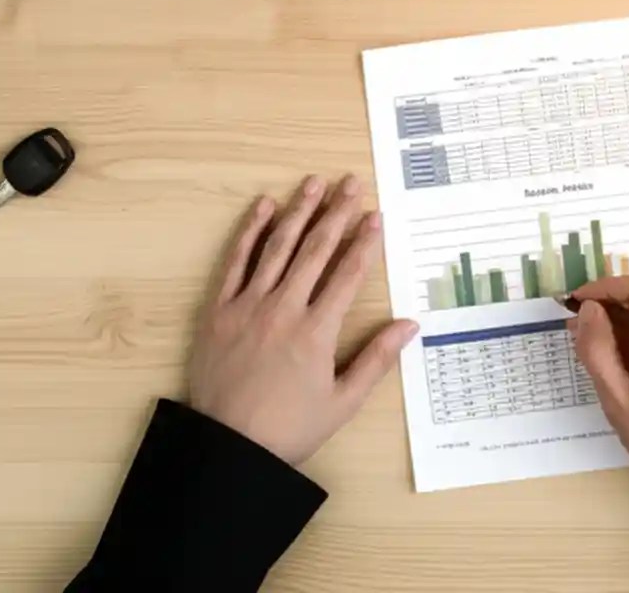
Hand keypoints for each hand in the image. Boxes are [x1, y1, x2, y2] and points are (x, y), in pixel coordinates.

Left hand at [189, 174, 418, 465]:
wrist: (227, 445)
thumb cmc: (290, 428)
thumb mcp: (343, 401)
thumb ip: (376, 359)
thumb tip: (410, 325)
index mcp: (317, 331)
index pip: (347, 274)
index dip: (364, 242)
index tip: (375, 216)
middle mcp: (284, 309)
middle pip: (315, 250)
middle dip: (336, 213)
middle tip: (351, 183)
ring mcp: (248, 306)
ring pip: (277, 247)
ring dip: (298, 212)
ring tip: (313, 183)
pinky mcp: (218, 310)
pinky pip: (236, 262)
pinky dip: (250, 232)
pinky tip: (263, 207)